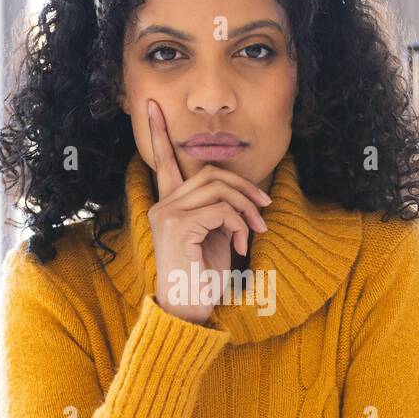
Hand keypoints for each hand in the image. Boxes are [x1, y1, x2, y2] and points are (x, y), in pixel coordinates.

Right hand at [145, 98, 269, 324]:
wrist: (189, 312)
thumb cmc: (204, 279)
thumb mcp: (216, 237)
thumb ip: (219, 210)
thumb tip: (242, 194)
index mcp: (167, 205)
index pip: (162, 162)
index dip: (158, 133)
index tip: (153, 105)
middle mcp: (161, 206)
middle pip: (209, 173)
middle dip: (244, 188)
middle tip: (265, 210)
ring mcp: (167, 215)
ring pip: (218, 188)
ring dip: (247, 207)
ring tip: (257, 230)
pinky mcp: (178, 227)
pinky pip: (221, 209)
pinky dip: (239, 224)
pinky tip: (241, 244)